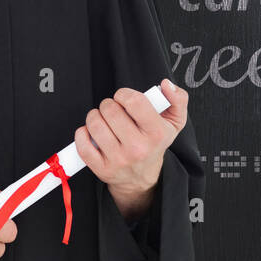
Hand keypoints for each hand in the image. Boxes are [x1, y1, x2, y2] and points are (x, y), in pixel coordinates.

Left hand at [74, 80, 187, 213]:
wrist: (141, 177)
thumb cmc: (155, 143)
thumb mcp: (174, 122)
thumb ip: (177, 99)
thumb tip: (167, 84)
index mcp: (157, 133)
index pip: (134, 101)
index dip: (124, 94)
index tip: (123, 98)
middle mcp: (138, 148)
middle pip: (111, 110)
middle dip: (108, 104)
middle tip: (113, 110)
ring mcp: (119, 160)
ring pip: (95, 124)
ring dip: (94, 116)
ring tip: (102, 120)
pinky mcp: (102, 169)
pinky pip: (82, 145)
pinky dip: (82, 133)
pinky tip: (91, 132)